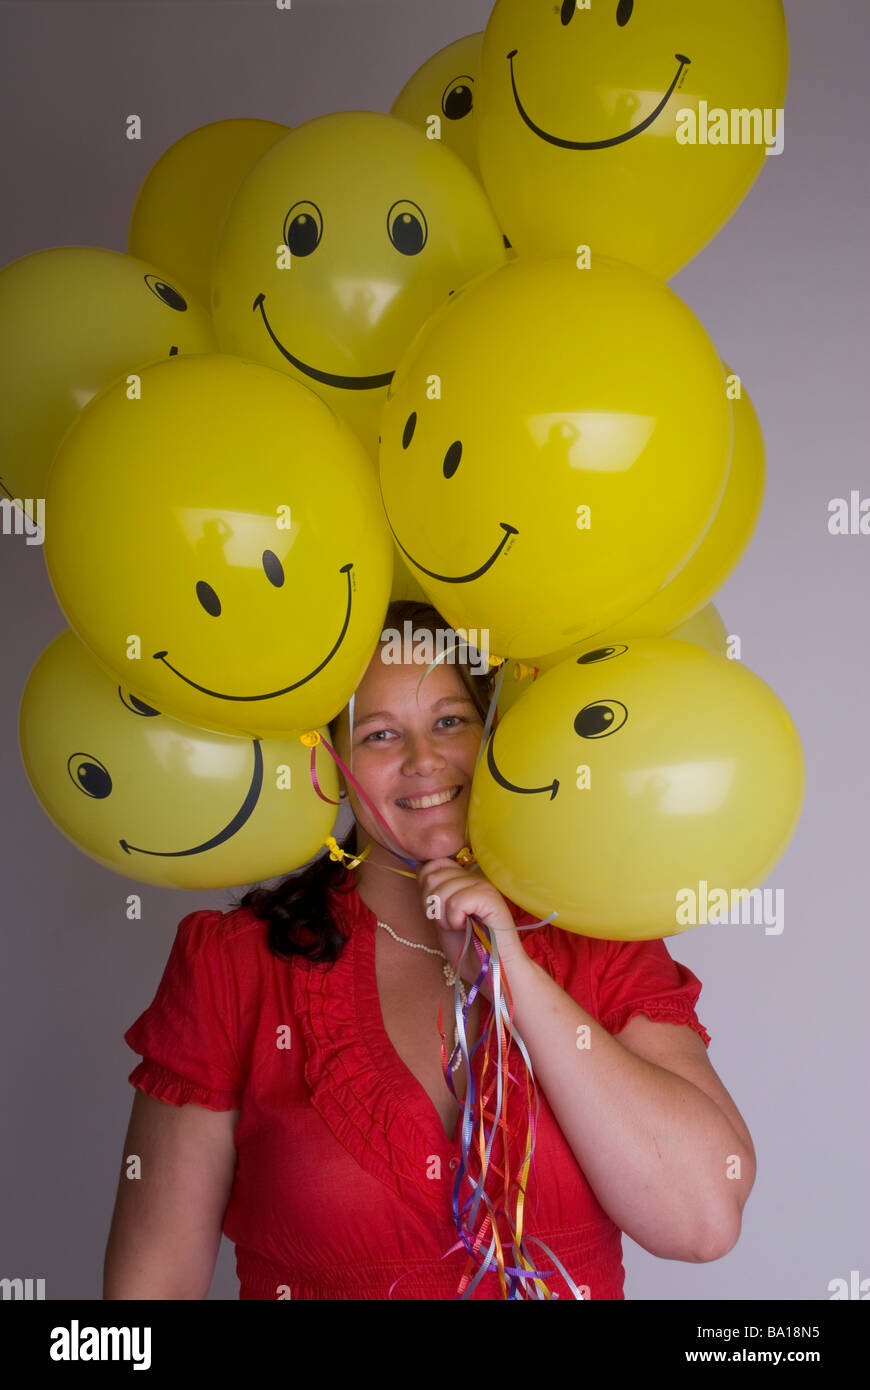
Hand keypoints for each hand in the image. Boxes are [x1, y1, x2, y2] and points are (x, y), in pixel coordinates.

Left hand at [416, 857, 526, 998]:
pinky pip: (457, 901)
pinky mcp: (490, 899)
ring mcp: (484, 886)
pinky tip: (466, 927)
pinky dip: (455, 919)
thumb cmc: (470, 950)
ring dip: (444, 916)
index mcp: (465, 880)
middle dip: (432, 905)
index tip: (437, 911)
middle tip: (450, 923)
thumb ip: (434, 896)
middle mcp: (475, 878)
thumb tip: (421, 871)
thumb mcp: (443, 919)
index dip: (426, 888)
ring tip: (460, 927)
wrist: (494, 972)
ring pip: (442, 890)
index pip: (434, 864)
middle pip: (433, 877)